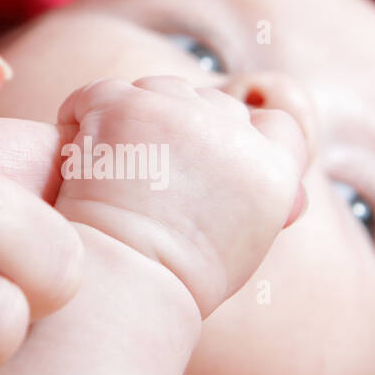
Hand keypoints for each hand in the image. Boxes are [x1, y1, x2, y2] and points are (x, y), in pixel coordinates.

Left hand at [54, 76, 307, 316]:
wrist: (122, 284)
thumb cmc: (178, 279)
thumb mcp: (246, 245)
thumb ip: (264, 200)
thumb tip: (294, 194)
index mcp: (273, 170)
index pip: (275, 124)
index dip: (243, 139)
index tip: (209, 166)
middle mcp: (233, 134)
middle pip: (213, 104)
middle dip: (186, 130)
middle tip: (153, 178)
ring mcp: (180, 115)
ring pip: (161, 90)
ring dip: (139, 118)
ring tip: (116, 169)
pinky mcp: (126, 106)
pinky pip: (102, 91)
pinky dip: (85, 114)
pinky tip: (80, 150)